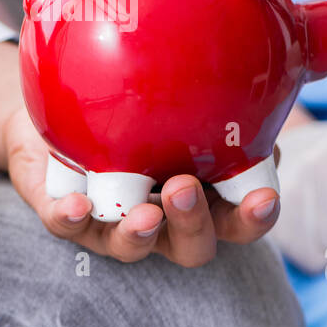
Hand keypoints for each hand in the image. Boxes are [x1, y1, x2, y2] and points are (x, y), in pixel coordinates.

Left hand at [2, 107, 280, 266]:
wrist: (64, 96)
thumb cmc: (139, 100)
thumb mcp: (181, 92)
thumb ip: (218, 94)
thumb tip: (251, 79)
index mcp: (202, 195)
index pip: (239, 219)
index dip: (255, 216)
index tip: (263, 196)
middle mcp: (161, 219)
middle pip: (192, 247)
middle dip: (193, 224)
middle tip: (184, 188)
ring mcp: (112, 222)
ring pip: (131, 247)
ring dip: (140, 234)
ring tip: (145, 213)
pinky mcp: (63, 212)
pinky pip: (65, 226)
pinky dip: (71, 219)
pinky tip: (77, 206)